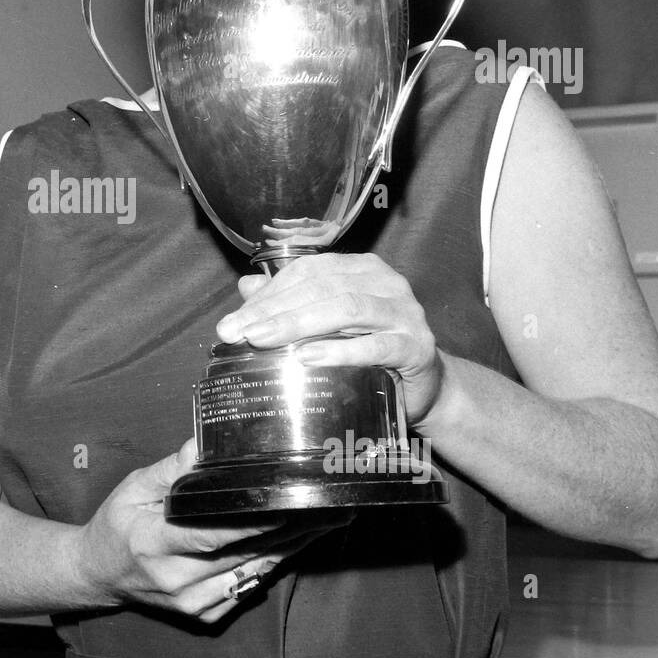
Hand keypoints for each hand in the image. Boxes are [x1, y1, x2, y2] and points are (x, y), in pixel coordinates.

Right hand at [76, 439, 349, 622]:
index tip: (290, 504)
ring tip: (326, 522)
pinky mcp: (205, 615)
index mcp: (154, 544)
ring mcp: (193, 603)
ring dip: (292, 548)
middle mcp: (177, 580)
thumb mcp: (133, 489)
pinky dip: (272, 564)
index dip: (254, 522)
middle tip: (329, 507)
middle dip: (290, 530)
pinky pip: (249, 587)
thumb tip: (202, 443)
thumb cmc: (117, 525)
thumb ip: (171, 470)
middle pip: (244, 554)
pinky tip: (296, 543)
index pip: (212, 534)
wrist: (98, 575)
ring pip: (254, 572)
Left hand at [214, 253, 444, 423]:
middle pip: (321, 288)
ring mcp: (405, 311)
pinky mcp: (417, 345)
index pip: (306, 272)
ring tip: (263, 341)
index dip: (267, 295)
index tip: (232, 323)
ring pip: (346, 308)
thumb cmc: (371, 352)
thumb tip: (246, 287)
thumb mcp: (327, 326)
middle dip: (274, 311)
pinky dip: (340, 351)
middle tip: (238, 334)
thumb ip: (290, 303)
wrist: (425, 388)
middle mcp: (385, 282)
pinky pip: (376, 345)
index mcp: (360, 269)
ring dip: (299, 324)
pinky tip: (308, 358)